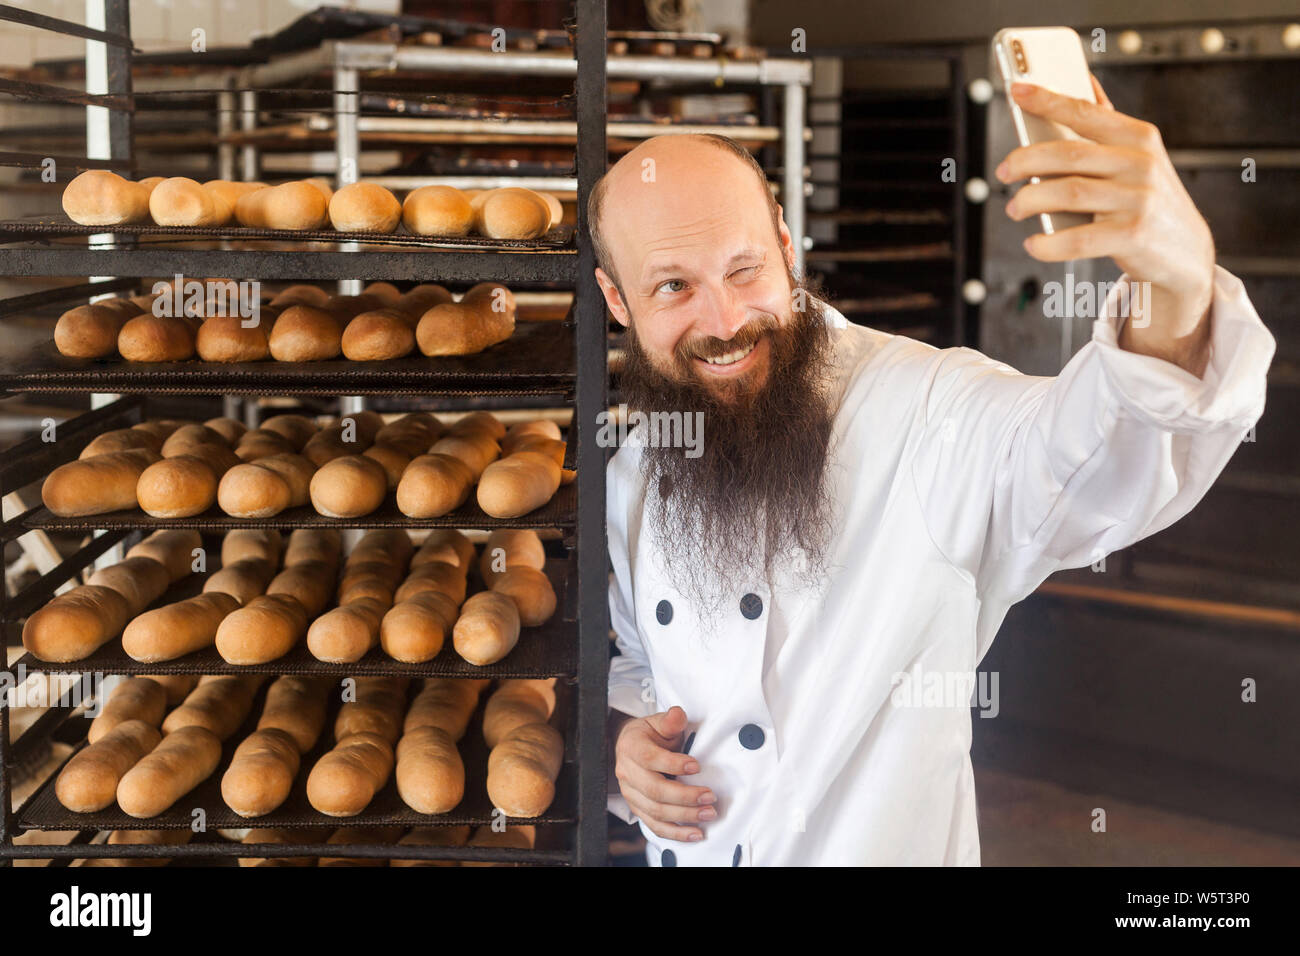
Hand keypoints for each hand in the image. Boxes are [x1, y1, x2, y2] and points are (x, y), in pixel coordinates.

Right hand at [613, 705, 715, 841]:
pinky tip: (696, 834)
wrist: (632, 746)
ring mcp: (631, 793)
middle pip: (654, 790)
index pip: (650, 759)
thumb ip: (671, 720)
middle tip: (710, 797)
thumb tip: (678, 714)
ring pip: (655, 811)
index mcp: (631, 747)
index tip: (697, 766)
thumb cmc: (651, 734)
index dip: (673, 764)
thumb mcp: (659, 722)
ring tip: (709, 814)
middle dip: (684, 796)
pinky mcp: (637, 808)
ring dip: (684, 816)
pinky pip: (654, 826)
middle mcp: (627, 772)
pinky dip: (675, 833)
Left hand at [997, 74, 1214, 371]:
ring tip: (1015, 208)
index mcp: (1139, 138)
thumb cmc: (1149, 200)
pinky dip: (1047, 243)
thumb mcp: (1139, 158)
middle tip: (1003, 171)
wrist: (1187, 252)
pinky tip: (1034, 243)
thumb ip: (1109, 126)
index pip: (1086, 113)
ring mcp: (1138, 201)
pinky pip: (1076, 239)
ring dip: (1029, 201)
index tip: (1017, 89)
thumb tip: (1084, 84)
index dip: (1048, 100)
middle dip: (1025, 161)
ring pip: (1067, 194)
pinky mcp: (1132, 237)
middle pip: (1068, 155)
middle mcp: (1141, 165)